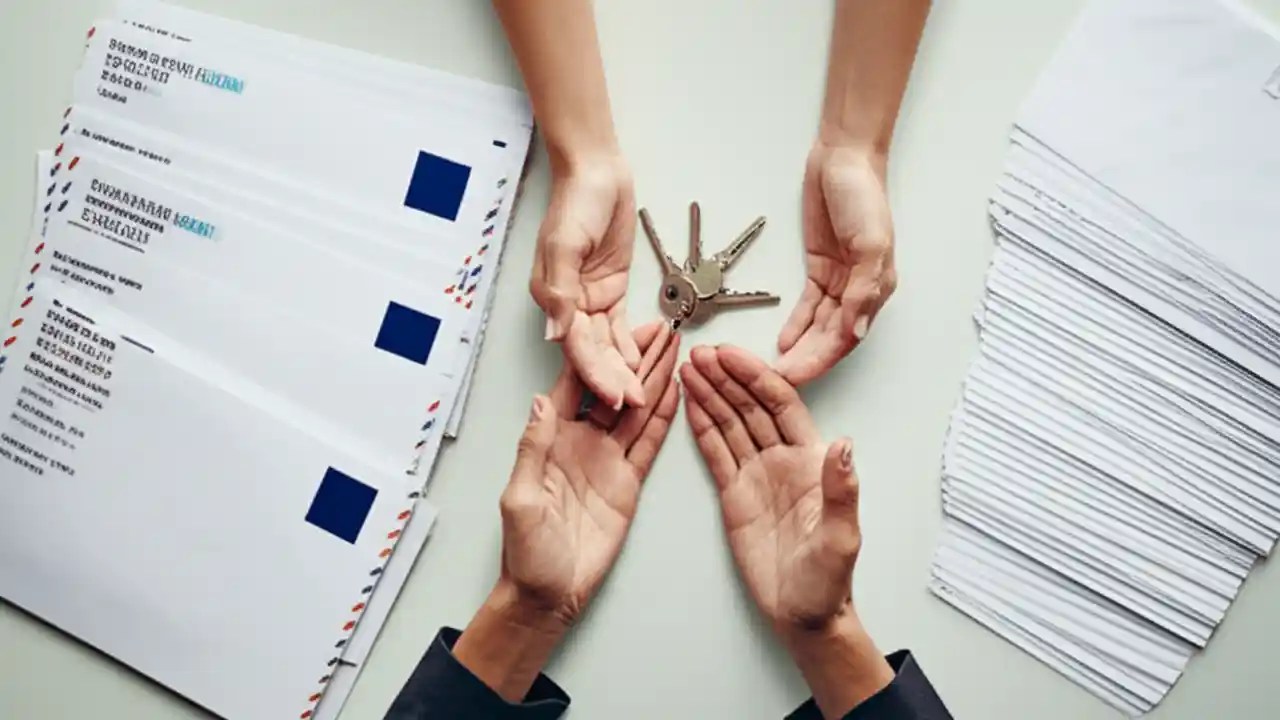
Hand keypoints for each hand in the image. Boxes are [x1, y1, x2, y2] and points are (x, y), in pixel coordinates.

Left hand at [452, 322, 678, 701]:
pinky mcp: (628, 482)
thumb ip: (533, 448)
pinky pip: (649, 443)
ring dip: (655, 380)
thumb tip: (540, 402)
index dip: (596, 356)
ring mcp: (607, 460)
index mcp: (553, 439)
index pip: (575, 386)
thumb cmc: (526, 554)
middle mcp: (582, 442)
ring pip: (636, 410)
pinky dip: (664, 417)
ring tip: (675, 349)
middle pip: (613, 390)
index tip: (615, 328)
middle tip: (660, 329)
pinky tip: (676, 394)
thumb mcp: (521, 498)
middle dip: (636, 358)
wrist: (548, 596)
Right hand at [531, 154, 644, 410]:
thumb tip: (556, 333)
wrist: (598, 172)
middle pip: (592, 351)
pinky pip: (620, 326)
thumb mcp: (564, 243)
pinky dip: (630, 346)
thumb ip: (560, 290)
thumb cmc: (577, 201)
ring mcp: (590, 299)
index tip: (613, 397)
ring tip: (642, 395)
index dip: (594, 374)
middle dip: (611, 380)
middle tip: (634, 405)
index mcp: (551, 296)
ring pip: (607, 344)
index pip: (574, 345)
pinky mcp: (611, 290)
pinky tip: (641, 367)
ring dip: (622, 369)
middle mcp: (568, 304)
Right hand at [682, 344, 893, 716]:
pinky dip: (701, 426)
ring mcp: (757, 475)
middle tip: (699, 354)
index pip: (780, 405)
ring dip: (709, 394)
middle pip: (750, 406)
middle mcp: (782, 460)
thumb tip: (845, 446)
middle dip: (725, 377)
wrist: (805, 614)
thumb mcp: (842, 536)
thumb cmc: (829, 581)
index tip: (732, 356)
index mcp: (810, 461)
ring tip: (687, 369)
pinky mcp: (734, 495)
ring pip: (730, 423)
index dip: (756, 377)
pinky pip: (716, 453)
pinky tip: (689, 405)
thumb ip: (842, 489)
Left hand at [775, 144, 896, 384]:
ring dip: (800, 348)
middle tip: (778, 381)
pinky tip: (784, 342)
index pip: (848, 336)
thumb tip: (856, 330)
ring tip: (777, 368)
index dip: (822, 359)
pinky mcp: (821, 270)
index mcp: (878, 286)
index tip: (797, 377)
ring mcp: (840, 281)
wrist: (844, 159)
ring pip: (818, 326)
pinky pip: (808, 307)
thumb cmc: (864, 193)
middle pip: (831, 337)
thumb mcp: (869, 241)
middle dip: (806, 361)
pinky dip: (797, 326)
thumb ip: (863, 288)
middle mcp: (860, 289)